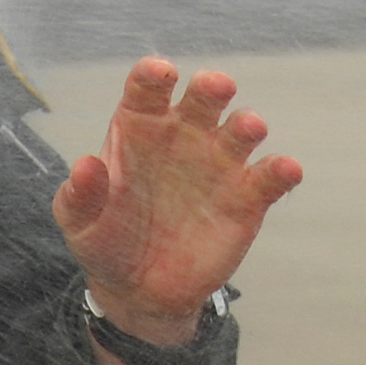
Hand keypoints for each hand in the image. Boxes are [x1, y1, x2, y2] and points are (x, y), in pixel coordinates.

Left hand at [53, 57, 302, 346]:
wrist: (140, 291)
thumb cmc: (105, 242)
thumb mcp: (79, 223)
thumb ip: (79, 195)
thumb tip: (84, 165)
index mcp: (140, 127)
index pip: (148, 88)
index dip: (154, 75)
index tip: (160, 74)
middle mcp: (184, 135)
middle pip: (203, 97)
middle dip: (212, 86)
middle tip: (216, 87)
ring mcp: (218, 164)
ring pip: (241, 130)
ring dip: (247, 124)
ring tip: (247, 129)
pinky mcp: (247, 198)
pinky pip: (270, 177)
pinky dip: (281, 170)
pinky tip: (286, 170)